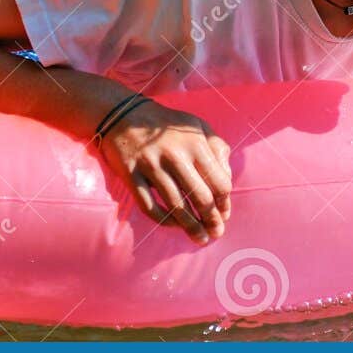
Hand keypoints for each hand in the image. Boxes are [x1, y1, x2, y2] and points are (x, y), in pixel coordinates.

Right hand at [98, 98, 232, 244]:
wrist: (124, 115)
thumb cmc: (168, 125)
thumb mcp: (198, 126)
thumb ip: (217, 148)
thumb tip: (228, 177)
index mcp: (196, 144)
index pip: (218, 181)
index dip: (224, 202)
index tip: (225, 215)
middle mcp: (175, 156)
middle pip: (199, 197)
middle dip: (211, 219)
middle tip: (216, 233)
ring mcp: (152, 166)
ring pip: (175, 205)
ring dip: (189, 226)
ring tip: (200, 238)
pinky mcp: (131, 175)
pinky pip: (149, 205)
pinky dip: (163, 220)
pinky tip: (173, 226)